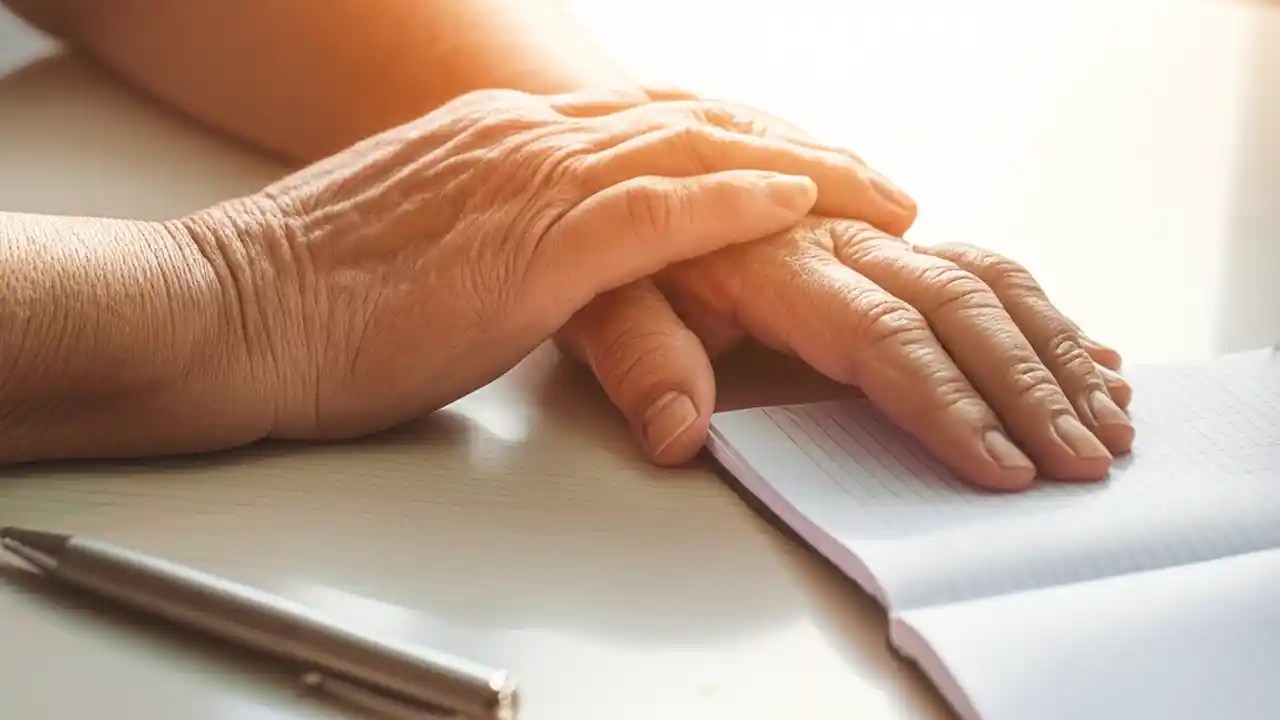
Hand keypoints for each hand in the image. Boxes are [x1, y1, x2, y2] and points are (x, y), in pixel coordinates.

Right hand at [180, 88, 917, 442]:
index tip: (802, 162)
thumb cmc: (312, 296)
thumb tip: (537, 265)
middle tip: (873, 176)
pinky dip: (734, 199)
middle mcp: (525, 139)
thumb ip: (496, 238)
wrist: (229, 310)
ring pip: (696, 152)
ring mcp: (530, 183)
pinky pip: (656, 210)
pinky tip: (794, 201)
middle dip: (797, 149)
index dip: (738, 141)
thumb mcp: (425, 245)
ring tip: (876, 191)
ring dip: (799, 170)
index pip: (648, 124)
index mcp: (500, 139)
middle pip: (693, 124)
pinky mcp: (530, 246)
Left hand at [560, 215, 1132, 490]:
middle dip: (1030, 388)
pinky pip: (982, 267)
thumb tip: (677, 433)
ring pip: (988, 279)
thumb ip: (642, 361)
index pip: (881, 337)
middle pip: (958, 307)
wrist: (629, 176)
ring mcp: (871, 239)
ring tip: (1110, 418)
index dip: (946, 403)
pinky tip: (1091, 356)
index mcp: (776, 263)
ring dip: (1057, 350)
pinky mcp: (887, 245)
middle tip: (1082, 462)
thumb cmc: (618, 251)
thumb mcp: (600, 308)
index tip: (999, 466)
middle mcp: (839, 242)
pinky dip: (1044, 318)